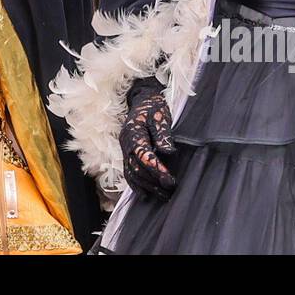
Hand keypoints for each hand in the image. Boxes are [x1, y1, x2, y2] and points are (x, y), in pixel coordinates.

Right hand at [119, 78, 177, 199]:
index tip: (170, 180)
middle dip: (153, 181)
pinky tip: (146, 193)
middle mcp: (125, 143)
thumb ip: (163, 134)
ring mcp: (124, 149)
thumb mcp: (160, 116)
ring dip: (146, 186)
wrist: (142, 99)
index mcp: (133, 132)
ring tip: (163, 195)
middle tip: (170, 190)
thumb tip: (168, 152)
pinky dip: (136, 185)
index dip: (156, 169)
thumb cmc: (153, 106)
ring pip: (131, 173)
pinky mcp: (126, 153)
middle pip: (136, 168)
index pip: (143, 156)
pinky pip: (128, 172)